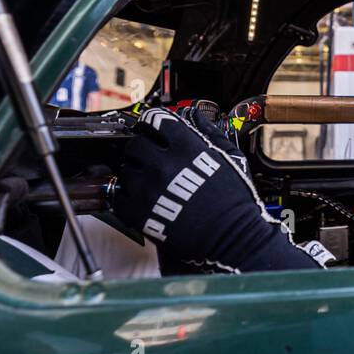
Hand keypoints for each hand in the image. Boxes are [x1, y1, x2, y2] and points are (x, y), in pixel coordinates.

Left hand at [110, 103, 328, 272]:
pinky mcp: (137, 212)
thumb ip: (210, 132)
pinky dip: (127, 196)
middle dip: (143, 148)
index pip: (156, 120)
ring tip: (151, 183)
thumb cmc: (235, 200)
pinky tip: (143, 199)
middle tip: (152, 158)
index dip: (154, 122)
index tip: (153, 127)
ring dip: (135, 172)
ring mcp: (147, 189)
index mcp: (186, 147)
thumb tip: (196, 115)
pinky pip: (119, 195)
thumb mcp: (230, 158)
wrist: (231, 238)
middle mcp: (162, 164)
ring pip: (125, 169)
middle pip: (136, 143)